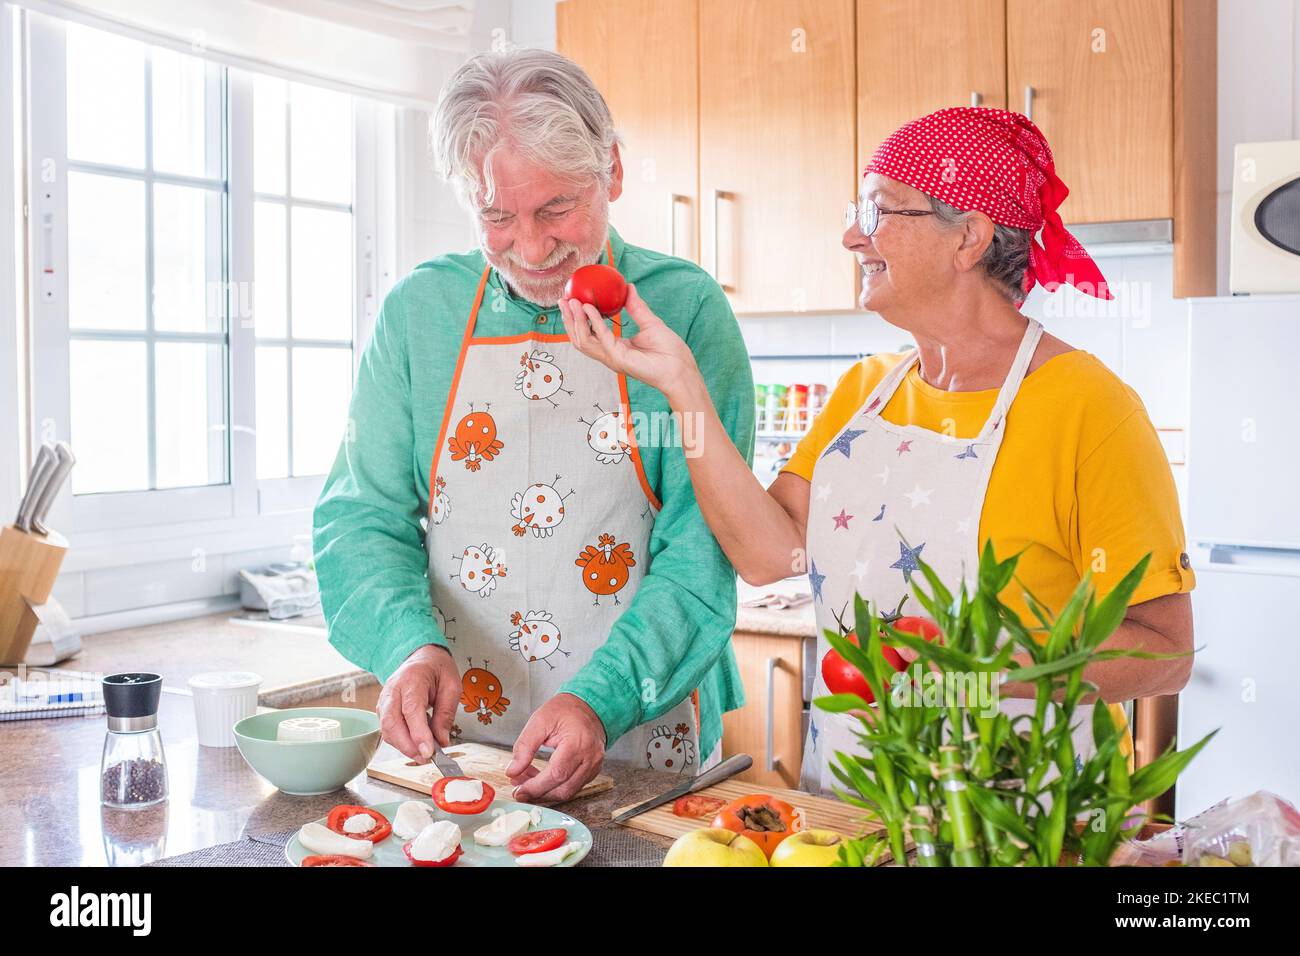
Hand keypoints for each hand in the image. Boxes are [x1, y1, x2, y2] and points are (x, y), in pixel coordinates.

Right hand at [376, 644, 460, 759]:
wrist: (422, 657)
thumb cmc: (437, 669)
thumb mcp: (452, 686)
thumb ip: (446, 714)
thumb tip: (441, 741)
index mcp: (412, 678)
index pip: (411, 709)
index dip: (418, 733)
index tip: (429, 752)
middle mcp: (393, 689)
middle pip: (392, 722)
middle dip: (408, 745)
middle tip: (427, 758)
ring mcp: (385, 699)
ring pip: (386, 729)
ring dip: (404, 746)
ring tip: (424, 754)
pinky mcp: (383, 709)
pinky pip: (387, 730)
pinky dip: (400, 741)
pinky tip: (416, 744)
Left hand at [506, 693, 606, 802]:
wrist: (589, 706)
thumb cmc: (565, 710)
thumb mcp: (539, 720)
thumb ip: (524, 746)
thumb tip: (512, 771)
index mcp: (578, 742)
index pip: (556, 774)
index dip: (535, 787)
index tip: (518, 791)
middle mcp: (590, 758)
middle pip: (563, 789)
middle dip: (538, 793)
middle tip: (518, 788)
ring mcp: (594, 766)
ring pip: (568, 792)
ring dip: (544, 792)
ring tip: (526, 780)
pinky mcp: (592, 771)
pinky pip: (572, 787)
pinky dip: (554, 787)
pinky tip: (540, 778)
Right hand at [558, 283, 698, 401]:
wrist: (680, 368)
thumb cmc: (669, 351)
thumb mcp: (649, 322)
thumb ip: (636, 306)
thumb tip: (628, 287)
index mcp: (614, 347)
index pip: (588, 333)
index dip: (577, 318)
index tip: (571, 300)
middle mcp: (609, 354)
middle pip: (579, 338)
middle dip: (568, 319)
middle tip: (563, 299)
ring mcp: (612, 358)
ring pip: (584, 340)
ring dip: (576, 320)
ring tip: (572, 301)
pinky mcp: (618, 359)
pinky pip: (601, 338)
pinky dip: (594, 322)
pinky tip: (589, 307)